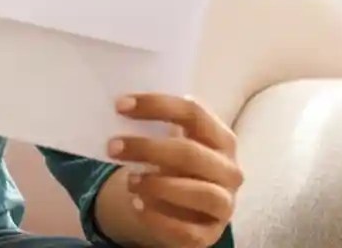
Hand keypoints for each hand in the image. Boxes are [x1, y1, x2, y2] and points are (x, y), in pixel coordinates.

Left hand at [108, 93, 243, 246]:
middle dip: (147, 148)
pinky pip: (187, 231)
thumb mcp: (170, 142)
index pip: (193, 113)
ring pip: (201, 193)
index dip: (156, 106)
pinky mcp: (210, 235)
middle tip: (112, 147)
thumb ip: (154, 126)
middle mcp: (229, 171)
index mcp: (221, 138)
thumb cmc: (173, 164)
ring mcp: (224, 204)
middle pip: (190, 153)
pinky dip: (158, 218)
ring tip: (129, 180)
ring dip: (159, 185)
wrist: (182, 206)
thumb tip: (117, 108)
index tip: (120, 105)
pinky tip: (136, 205)